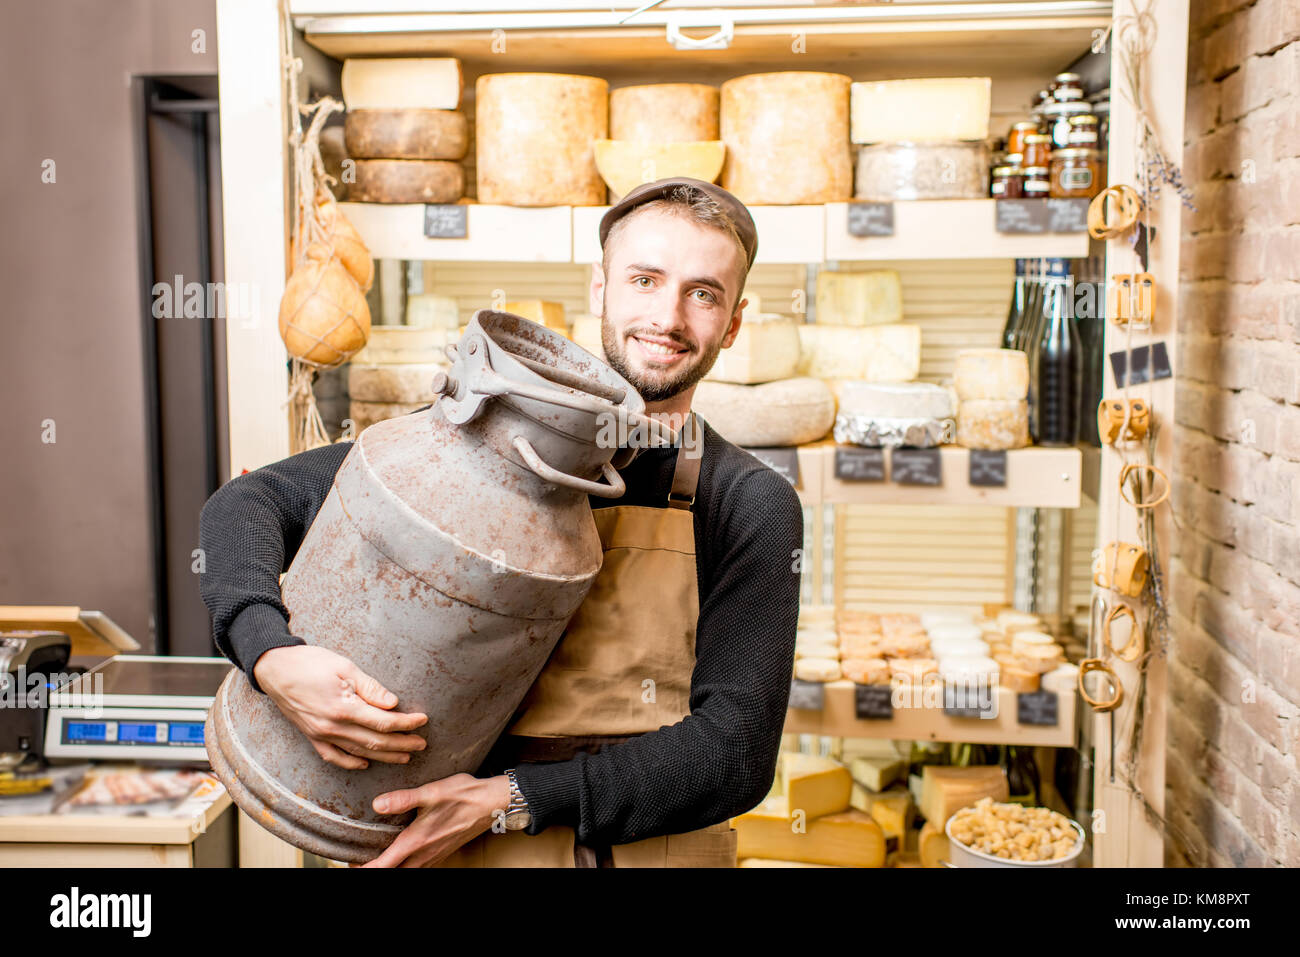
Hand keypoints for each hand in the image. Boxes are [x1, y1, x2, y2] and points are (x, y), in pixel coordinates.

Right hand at [253, 645, 427, 769]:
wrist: (274, 668)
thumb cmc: (310, 662)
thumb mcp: (344, 667)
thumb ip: (370, 687)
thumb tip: (392, 703)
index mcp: (343, 708)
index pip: (383, 722)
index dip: (406, 724)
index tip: (423, 720)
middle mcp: (332, 727)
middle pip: (375, 742)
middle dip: (402, 744)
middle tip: (422, 744)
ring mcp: (320, 734)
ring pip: (358, 752)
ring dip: (384, 756)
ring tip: (405, 756)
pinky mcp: (311, 736)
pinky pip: (333, 757)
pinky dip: (351, 763)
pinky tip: (365, 763)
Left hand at [359, 773, 510, 867]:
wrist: (492, 803)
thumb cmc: (463, 795)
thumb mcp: (432, 792)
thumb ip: (403, 799)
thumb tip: (377, 804)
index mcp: (417, 841)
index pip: (385, 865)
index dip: (365, 869)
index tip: (350, 866)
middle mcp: (424, 853)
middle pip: (394, 872)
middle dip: (375, 870)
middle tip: (357, 864)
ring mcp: (434, 855)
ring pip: (407, 871)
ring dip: (390, 868)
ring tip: (376, 860)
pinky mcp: (441, 851)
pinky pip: (418, 866)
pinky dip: (404, 865)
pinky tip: (402, 854)